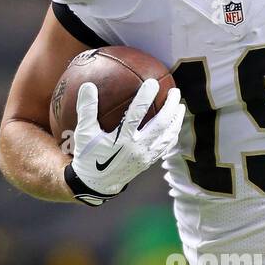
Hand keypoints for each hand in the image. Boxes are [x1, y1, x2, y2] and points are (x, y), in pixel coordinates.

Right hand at [65, 78, 184, 204]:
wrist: (96, 183)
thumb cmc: (88, 154)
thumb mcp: (83, 132)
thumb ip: (86, 109)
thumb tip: (88, 85)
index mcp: (122, 140)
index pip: (137, 114)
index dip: (145, 97)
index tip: (153, 82)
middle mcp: (137, 148)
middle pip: (160, 124)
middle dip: (170, 107)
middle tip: (175, 91)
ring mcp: (146, 156)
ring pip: (167, 136)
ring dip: (176, 120)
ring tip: (181, 106)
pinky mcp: (149, 162)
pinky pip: (166, 147)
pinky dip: (172, 134)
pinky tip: (174, 125)